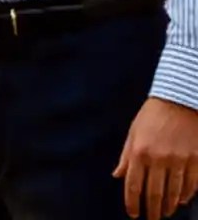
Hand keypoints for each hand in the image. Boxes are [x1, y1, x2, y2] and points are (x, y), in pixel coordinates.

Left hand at [114, 97, 197, 218]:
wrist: (180, 99)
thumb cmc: (153, 115)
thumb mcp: (133, 132)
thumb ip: (126, 156)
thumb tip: (117, 176)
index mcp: (140, 152)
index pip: (134, 186)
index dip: (133, 204)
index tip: (134, 214)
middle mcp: (159, 159)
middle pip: (154, 193)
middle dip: (152, 210)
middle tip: (152, 219)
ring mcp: (180, 160)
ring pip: (174, 192)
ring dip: (169, 206)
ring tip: (166, 213)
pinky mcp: (196, 159)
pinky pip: (192, 184)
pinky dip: (187, 195)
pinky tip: (182, 201)